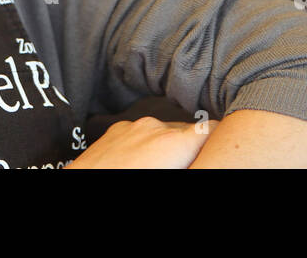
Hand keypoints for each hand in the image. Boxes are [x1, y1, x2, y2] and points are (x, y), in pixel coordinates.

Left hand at [64, 115, 219, 168]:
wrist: (84, 181)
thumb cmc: (130, 178)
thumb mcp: (172, 170)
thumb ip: (189, 161)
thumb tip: (199, 159)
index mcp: (175, 142)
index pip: (212, 129)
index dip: (220, 140)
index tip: (222, 151)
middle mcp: (157, 127)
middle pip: (188, 131)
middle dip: (192, 147)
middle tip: (189, 163)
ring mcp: (134, 125)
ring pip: (164, 132)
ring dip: (168, 146)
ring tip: (162, 165)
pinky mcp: (116, 128)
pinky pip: (142, 132)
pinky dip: (147, 144)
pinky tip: (140, 162)